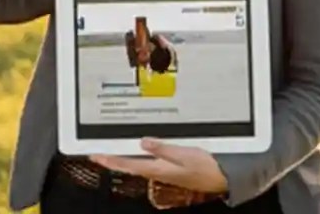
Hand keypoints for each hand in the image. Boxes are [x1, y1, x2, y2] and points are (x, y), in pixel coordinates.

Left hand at [89, 138, 227, 193]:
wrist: (222, 177)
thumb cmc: (206, 167)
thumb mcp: (183, 154)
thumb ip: (162, 148)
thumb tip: (143, 142)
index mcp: (158, 168)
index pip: (128, 164)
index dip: (111, 160)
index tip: (96, 155)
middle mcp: (158, 171)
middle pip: (129, 164)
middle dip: (113, 159)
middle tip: (97, 154)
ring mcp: (164, 170)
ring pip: (137, 164)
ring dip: (123, 158)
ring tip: (111, 152)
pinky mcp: (170, 168)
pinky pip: (148, 162)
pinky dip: (137, 157)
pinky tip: (136, 152)